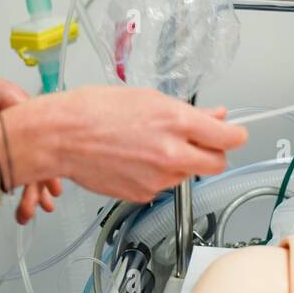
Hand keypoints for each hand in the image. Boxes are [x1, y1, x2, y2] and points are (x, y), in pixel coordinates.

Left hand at [0, 40, 62, 220]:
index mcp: (15, 101)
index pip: (38, 139)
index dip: (41, 167)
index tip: (43, 191)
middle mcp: (19, 114)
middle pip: (36, 153)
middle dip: (38, 184)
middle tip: (34, 210)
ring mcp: (9, 125)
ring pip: (26, 158)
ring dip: (28, 184)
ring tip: (29, 211)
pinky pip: (12, 157)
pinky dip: (15, 176)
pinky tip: (20, 193)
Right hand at [23, 88, 248, 204]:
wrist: (58, 137)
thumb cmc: (93, 110)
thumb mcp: (148, 98)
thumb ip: (189, 113)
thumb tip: (216, 116)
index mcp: (177, 122)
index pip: (229, 138)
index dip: (235, 135)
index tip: (234, 133)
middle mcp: (172, 153)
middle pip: (218, 163)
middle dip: (213, 153)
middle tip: (198, 142)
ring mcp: (159, 178)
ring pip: (188, 174)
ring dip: (182, 163)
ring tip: (151, 145)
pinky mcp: (143, 194)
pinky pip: (164, 185)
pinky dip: (158, 174)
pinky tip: (136, 159)